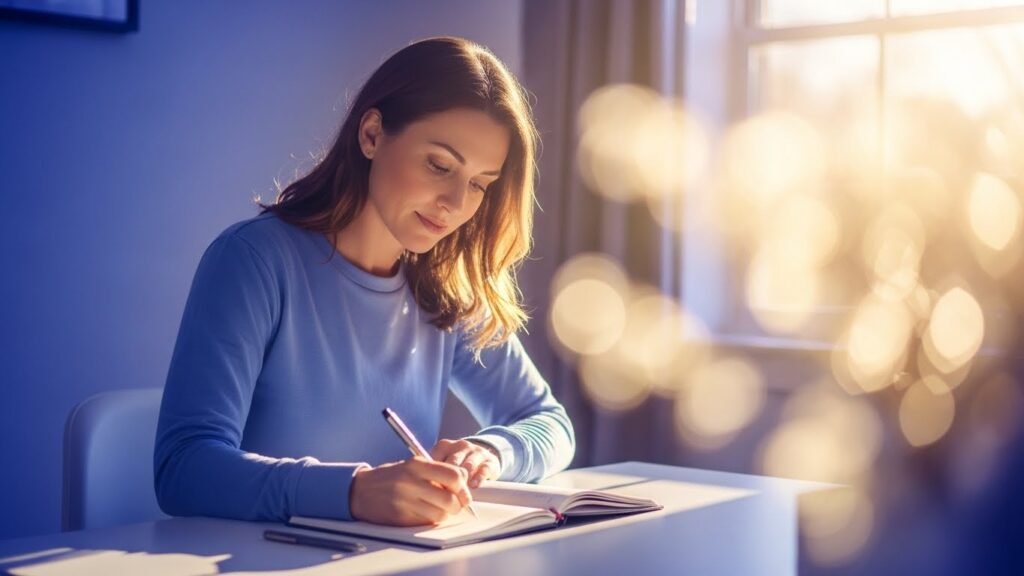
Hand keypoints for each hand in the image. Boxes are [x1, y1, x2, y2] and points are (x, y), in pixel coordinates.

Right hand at [348, 457, 472, 525]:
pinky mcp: (401, 518)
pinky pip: (427, 522)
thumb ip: (436, 471)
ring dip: (445, 514)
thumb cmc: (390, 477)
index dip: (463, 486)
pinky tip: (425, 512)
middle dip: (458, 504)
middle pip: (450, 499)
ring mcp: (406, 502)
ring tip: (438, 508)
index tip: (463, 490)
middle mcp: (411, 482)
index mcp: (416, 465)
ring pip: (441, 514)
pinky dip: (431, 519)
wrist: (360, 491)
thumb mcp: (411, 466)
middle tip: (456, 504)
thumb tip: (462, 481)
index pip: (454, 475)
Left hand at [430, 438, 500, 488]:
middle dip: (449, 480)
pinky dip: (478, 478)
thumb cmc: (457, 464)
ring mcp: (476, 451)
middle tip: (445, 495)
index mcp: (444, 446)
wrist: (482, 457)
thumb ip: (436, 473)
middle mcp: (460, 445)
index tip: (432, 490)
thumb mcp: (444, 463)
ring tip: (459, 493)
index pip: (437, 458)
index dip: (435, 476)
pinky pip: (483, 468)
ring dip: (464, 480)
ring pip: (468, 465)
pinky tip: (474, 486)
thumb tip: (430, 488)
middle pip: (452, 462)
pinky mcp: (489, 460)